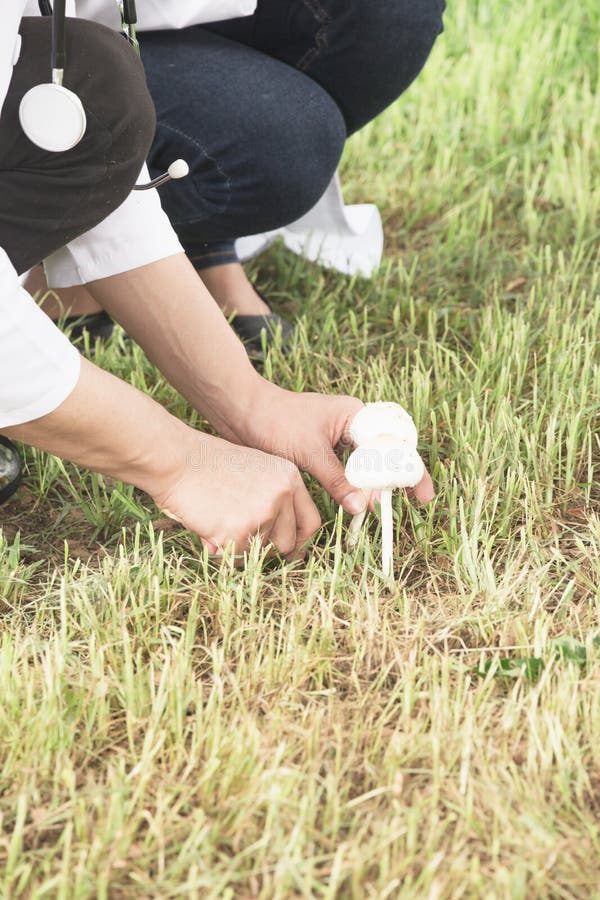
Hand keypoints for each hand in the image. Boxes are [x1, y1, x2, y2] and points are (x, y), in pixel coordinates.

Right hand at [150, 431, 321, 558]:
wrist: (175, 459)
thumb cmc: (205, 465)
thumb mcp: (252, 471)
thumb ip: (270, 499)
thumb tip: (281, 545)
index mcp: (289, 477)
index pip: (311, 521)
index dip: (300, 541)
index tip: (289, 552)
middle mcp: (282, 494)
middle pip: (287, 543)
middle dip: (266, 548)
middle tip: (242, 539)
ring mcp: (264, 512)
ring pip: (258, 551)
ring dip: (240, 546)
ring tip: (217, 520)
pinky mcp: (241, 530)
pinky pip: (236, 557)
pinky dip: (221, 549)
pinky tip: (207, 526)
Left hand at [233, 385, 434, 513]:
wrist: (240, 412)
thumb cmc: (274, 422)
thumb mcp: (309, 454)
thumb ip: (337, 480)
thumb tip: (362, 507)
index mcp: (355, 415)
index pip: (393, 444)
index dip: (410, 470)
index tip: (421, 495)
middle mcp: (351, 425)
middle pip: (384, 456)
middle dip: (393, 482)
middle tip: (403, 506)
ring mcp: (338, 438)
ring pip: (366, 466)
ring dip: (372, 487)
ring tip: (376, 510)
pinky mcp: (323, 451)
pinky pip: (348, 470)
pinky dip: (353, 486)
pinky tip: (356, 502)